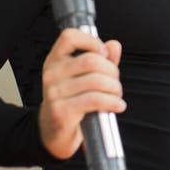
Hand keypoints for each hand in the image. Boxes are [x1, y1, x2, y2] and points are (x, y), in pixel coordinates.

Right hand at [39, 28, 124, 159]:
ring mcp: (54, 93)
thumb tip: (114, 45)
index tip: (104, 53)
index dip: (91, 41)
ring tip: (117, 95)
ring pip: (96, 80)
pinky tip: (117, 105)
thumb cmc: (72, 100)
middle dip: (112, 71)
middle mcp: (51, 73)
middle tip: (115, 82)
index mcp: (55, 60)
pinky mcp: (61, 111)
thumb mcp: (84, 77)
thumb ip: (101, 60)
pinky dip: (112, 102)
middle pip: (91, 60)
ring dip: (114, 88)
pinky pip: (95, 100)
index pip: (69, 37)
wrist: (54, 132)